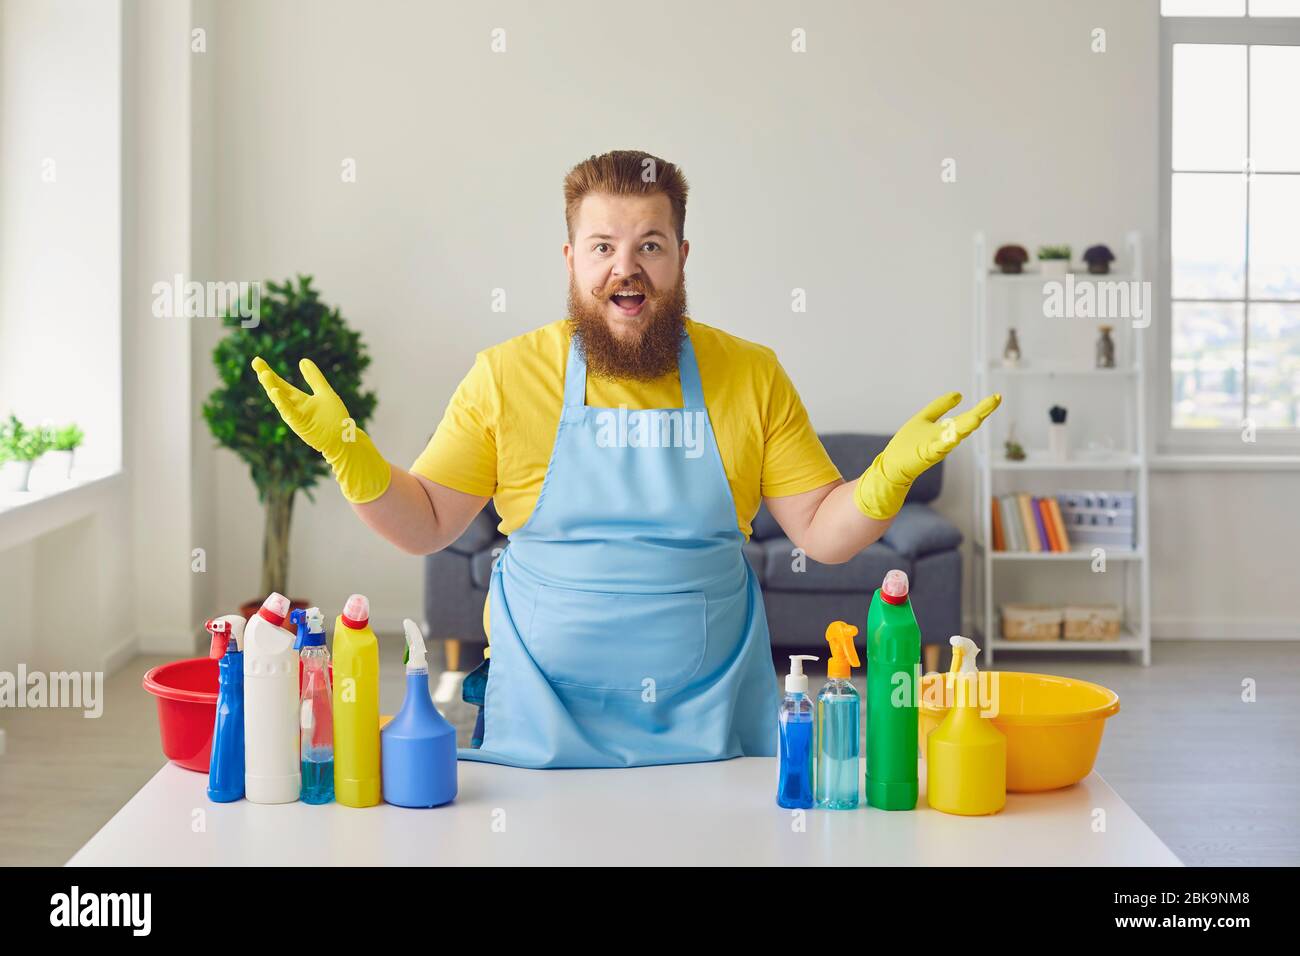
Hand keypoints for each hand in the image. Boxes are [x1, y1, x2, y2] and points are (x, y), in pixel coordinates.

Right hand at [252, 356, 390, 503]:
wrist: (343, 439)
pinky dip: (282, 403)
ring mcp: (296, 416)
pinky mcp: (300, 424)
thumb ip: (314, 377)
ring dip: (271, 387)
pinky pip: (289, 412)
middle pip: (276, 389)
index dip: (269, 372)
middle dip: (266, 376)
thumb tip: (302, 360)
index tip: (257, 360)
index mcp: (298, 400)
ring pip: (280, 400)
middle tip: (255, 361)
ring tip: (264, 373)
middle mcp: (293, 407)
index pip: (280, 384)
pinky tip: (275, 391)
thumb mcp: (324, 392)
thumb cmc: (334, 418)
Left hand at [854, 391, 1000, 519]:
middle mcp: (946, 439)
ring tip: (979, 416)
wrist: (893, 465)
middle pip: (966, 424)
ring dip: (967, 426)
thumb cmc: (909, 444)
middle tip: (996, 399)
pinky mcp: (925, 454)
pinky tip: (953, 436)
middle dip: (981, 412)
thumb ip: (940, 407)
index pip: (968, 417)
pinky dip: (946, 442)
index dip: (982, 407)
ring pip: (955, 436)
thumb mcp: (925, 419)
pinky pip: (938, 447)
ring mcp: (937, 447)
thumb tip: (959, 394)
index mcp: (947, 430)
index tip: (997, 396)